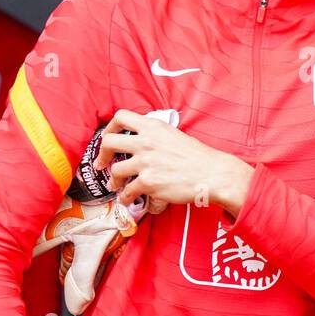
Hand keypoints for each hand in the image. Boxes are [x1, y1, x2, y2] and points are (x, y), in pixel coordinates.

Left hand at [93, 110, 253, 215]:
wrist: (212, 173)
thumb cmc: (198, 157)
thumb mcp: (175, 135)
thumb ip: (156, 136)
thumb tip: (142, 142)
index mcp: (154, 127)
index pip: (121, 116)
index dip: (110, 128)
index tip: (109, 138)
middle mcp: (146, 141)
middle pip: (109, 142)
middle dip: (102, 155)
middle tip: (102, 164)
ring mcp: (146, 162)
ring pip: (115, 170)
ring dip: (114, 181)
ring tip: (117, 186)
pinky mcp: (148, 182)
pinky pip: (127, 191)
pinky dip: (126, 197)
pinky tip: (129, 199)